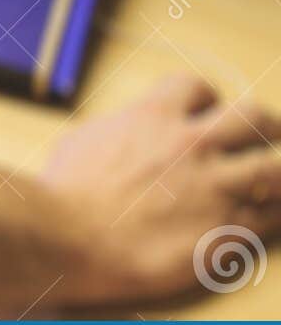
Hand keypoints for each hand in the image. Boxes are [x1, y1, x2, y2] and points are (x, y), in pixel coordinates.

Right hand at [41, 74, 280, 306]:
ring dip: (272, 177)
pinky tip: (257, 222)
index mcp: (154, 115)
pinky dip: (267, 218)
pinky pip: (271, 220)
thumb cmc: (64, 192)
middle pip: (256, 117)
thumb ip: (121, 131)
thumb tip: (127, 134)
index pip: (199, 87)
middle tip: (258, 142)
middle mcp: (192, 145)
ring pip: (276, 171)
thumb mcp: (85, 140)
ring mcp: (214, 188)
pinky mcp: (226, 233)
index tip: (202, 116)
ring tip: (266, 187)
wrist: (65, 237)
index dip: (204, 101)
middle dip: (262, 128)